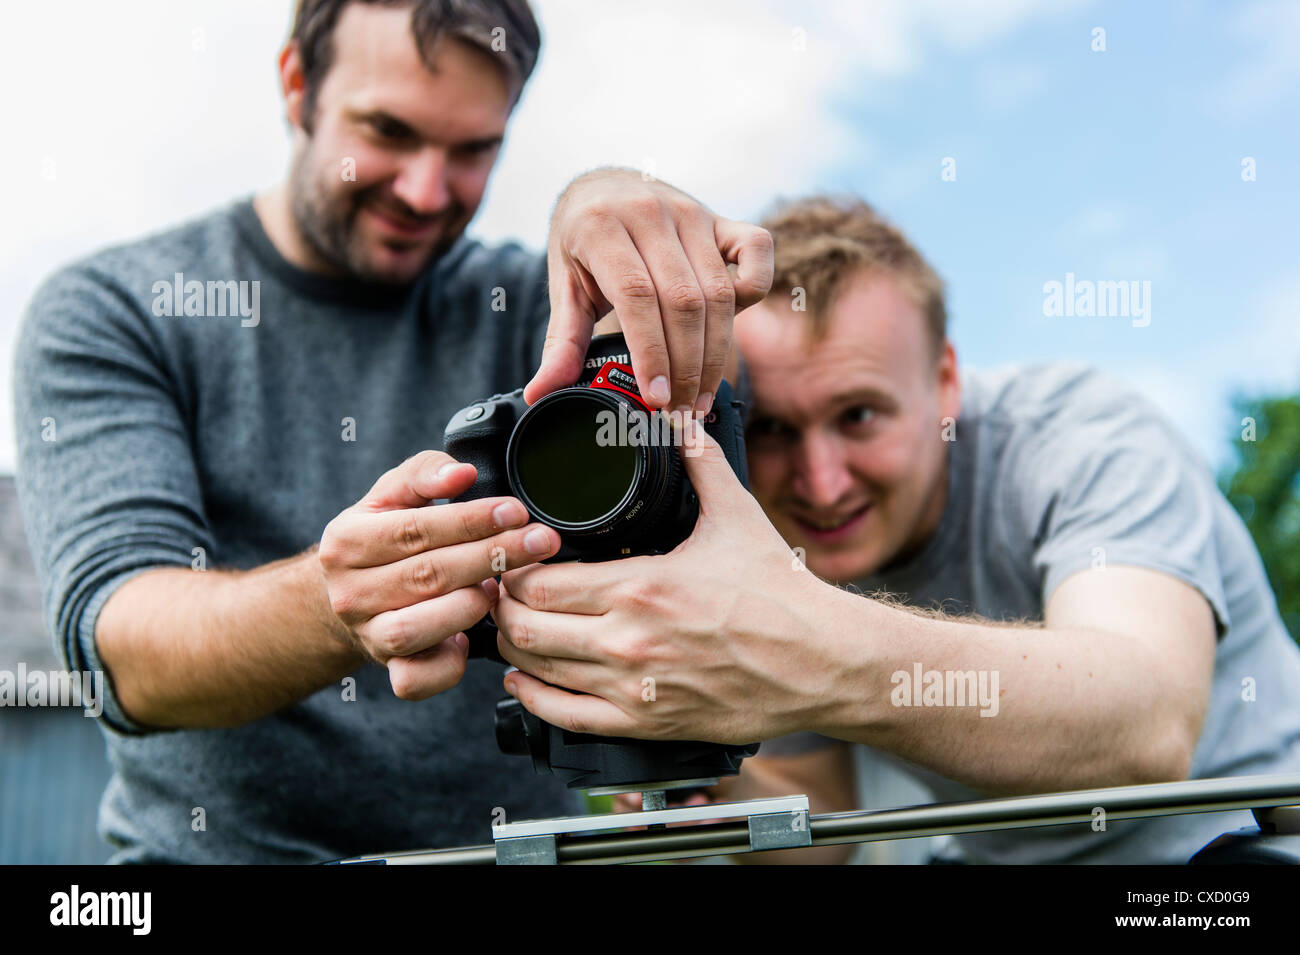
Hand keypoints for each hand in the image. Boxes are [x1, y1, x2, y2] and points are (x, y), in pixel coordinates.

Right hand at [318, 450, 559, 699]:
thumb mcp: (393, 496)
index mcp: (346, 541)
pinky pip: (417, 679)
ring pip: (417, 628)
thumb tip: (461, 473)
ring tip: (500, 587)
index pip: (414, 530)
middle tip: (538, 542)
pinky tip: (469, 639)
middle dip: (492, 556)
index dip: (470, 521)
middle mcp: (350, 592)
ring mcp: (367, 635)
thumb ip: (425, 474)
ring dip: (469, 606)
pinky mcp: (388, 669)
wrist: (350, 595)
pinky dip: (448, 664)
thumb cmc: (383, 538)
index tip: (514, 512)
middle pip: (427, 575)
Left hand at [492, 419, 837, 742]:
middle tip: (501, 591)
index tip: (513, 558)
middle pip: (525, 626)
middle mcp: (628, 639)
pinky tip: (525, 680)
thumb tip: (681, 419)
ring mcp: (633, 686)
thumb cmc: (780, 593)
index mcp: (641, 586)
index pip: (541, 582)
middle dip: (503, 606)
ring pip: (537, 669)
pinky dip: (533, 697)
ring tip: (509, 626)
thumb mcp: (736, 515)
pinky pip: (566, 716)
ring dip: (511, 647)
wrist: (819, 660)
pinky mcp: (645, 723)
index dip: (515, 570)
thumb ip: (700, 461)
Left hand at [525, 169, 772, 413]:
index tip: (656, 397)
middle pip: (682, 301)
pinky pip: (757, 253)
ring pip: (718, 291)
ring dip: (714, 353)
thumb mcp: (564, 287)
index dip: (651, 351)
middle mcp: (650, 213)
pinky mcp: (722, 218)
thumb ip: (561, 342)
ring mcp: (691, 212)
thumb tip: (540, 394)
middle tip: (678, 411)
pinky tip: (727, 331)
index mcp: (600, 227)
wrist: (605, 186)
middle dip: (685, 366)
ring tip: (699, 396)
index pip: (636, 295)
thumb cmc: (583, 243)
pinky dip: (753, 291)